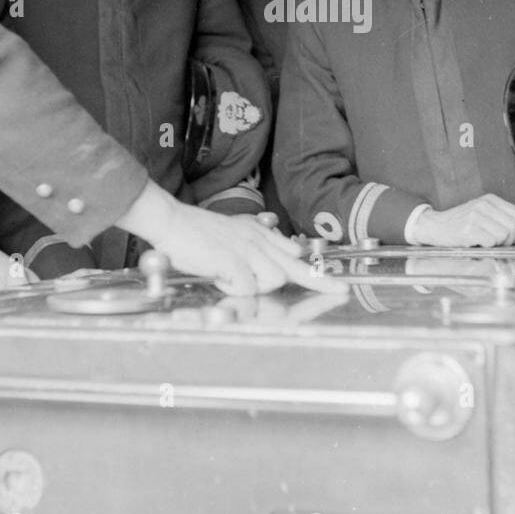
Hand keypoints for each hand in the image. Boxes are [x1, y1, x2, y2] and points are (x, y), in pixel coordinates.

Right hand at [119, 182, 328, 295]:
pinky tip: (221, 277)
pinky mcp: (232, 261)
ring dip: (255, 285)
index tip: (337, 285)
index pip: (295, 253)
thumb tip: (277, 234)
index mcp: (260, 233)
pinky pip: (249, 286)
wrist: (172, 221)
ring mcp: (247, 250)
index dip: (317, 272)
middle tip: (342, 292)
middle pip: (296, 267)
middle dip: (321, 283)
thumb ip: (257, 236)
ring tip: (230, 277)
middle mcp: (259, 240)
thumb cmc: (198, 230)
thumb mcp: (235, 229)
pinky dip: (236, 288)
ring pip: (274, 279)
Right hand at [411, 195, 514, 247]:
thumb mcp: (484, 217)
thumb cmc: (460, 224)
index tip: (514, 241)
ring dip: (500, 245)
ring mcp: (475, 216)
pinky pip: (491, 242)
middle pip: (514, 224)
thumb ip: (506, 220)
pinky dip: (488, 248)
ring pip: (505, 234)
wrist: (434, 227)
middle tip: (502, 246)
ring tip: (488, 245)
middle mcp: (483, 205)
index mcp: (489, 199)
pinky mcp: (468, 229)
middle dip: (513, 240)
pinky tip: (479, 246)